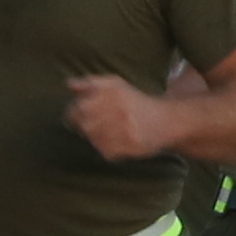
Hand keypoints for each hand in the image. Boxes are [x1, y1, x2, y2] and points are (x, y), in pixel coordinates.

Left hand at [60, 73, 176, 164]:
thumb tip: (68, 84)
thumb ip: (89, 83)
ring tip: (110, 132)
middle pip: (83, 125)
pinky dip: (108, 149)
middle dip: (85, 127)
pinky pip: (105, 152)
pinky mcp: (130, 145)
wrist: (166, 120)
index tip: (79, 116)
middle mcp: (117, 107)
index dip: (74, 114)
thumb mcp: (114, 85)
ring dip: (96, 138)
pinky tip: (118, 141)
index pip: (77, 107)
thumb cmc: (134, 101)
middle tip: (97, 125)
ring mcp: (124, 127)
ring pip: (92, 139)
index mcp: (111, 90)